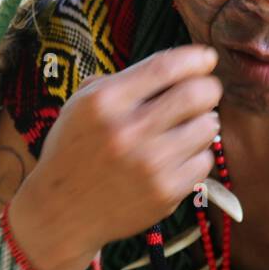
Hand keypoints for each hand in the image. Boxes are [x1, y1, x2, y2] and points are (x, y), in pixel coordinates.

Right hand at [10, 44, 222, 264]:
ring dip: (203, 122)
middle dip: (208, 88)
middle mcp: (128, 131)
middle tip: (205, 92)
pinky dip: (196, 154)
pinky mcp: (165, 193)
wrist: (60, 212)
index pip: (165, 67)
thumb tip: (177, 66)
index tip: (207, 58)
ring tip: (188, 126)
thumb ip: (122, 81)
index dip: (195, 58)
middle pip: (196, 94)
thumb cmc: (74, 152)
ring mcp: (149, 165)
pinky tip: (178, 156)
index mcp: (105, 102)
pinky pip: (203, 161)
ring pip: (207, 127)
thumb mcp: (81, 105)